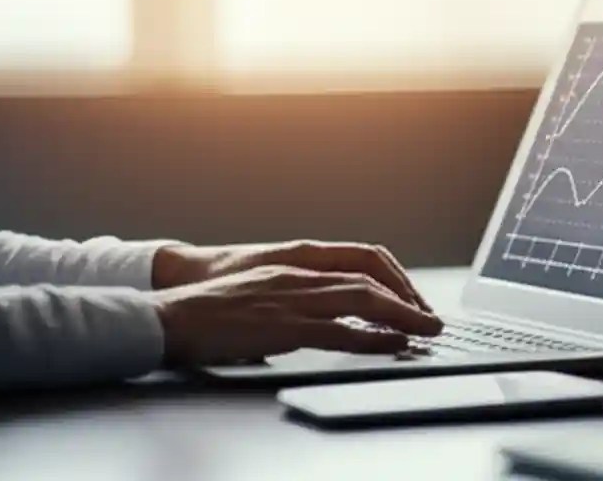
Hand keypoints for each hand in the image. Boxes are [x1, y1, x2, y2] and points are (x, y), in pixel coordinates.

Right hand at [153, 240, 432, 312]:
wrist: (173, 311)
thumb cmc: (212, 304)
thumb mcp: (263, 286)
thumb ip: (296, 291)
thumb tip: (324, 311)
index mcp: (297, 261)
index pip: (362, 258)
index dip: (394, 276)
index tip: (412, 296)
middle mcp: (301, 273)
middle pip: (371, 276)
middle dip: (407, 297)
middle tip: (429, 318)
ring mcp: (293, 297)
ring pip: (363, 299)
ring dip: (402, 315)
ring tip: (425, 329)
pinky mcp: (284, 326)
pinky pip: (340, 329)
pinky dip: (372, 337)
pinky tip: (391, 344)